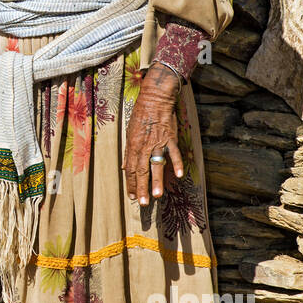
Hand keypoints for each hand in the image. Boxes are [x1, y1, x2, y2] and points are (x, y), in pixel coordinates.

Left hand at [123, 62, 184, 205]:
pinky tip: (178, 176)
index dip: (131, 183)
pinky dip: (176, 164)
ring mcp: (158, 143)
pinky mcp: (170, 138)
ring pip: (156, 165)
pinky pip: (174, 153)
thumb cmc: (140, 115)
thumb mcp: (129, 133)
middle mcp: (144, 146)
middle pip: (142, 170)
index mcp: (133, 146)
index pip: (131, 169)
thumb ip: (128, 152)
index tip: (133, 196)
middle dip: (142, 188)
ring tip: (157, 195)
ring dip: (156, 181)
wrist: (154, 99)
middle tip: (143, 203)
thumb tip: (124, 167)